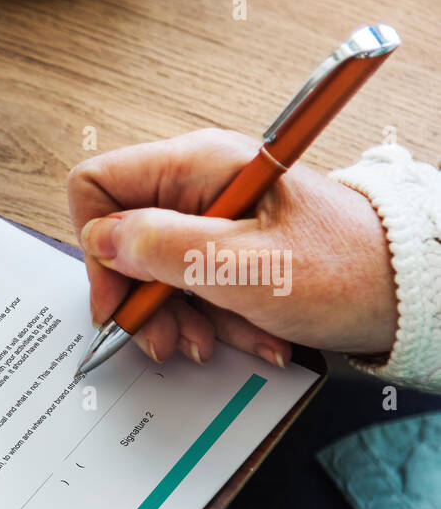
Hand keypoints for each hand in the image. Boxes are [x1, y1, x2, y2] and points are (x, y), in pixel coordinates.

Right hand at [67, 128, 398, 365]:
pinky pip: (192, 288)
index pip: (98, 185)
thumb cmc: (347, 270)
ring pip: (155, 273)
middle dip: (142, 300)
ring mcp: (213, 218)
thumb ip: (165, 249)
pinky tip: (248, 336)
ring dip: (181, 319)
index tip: (119, 299)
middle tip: (168, 338)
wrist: (411, 292)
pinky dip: (213, 320)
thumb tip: (103, 241)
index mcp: (198, 166)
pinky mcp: (229, 249)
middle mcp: (198, 185)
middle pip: (124, 239)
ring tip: (217, 342)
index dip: (98, 246)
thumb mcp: (246, 267)